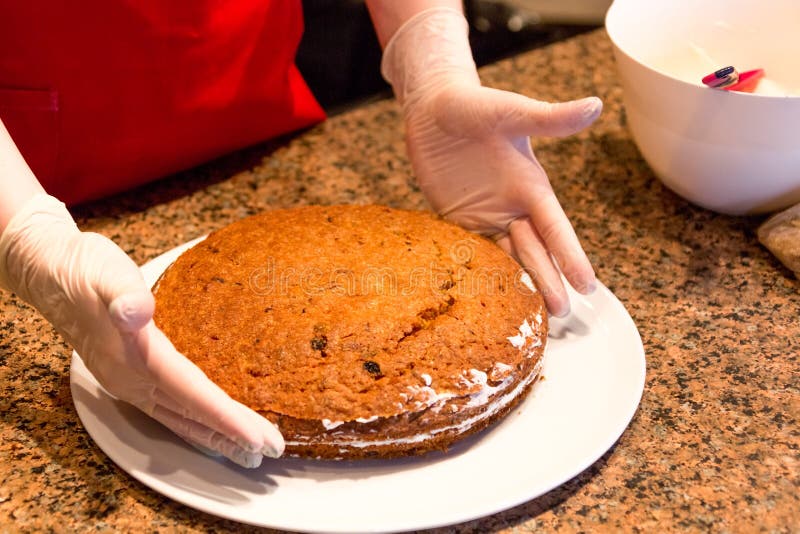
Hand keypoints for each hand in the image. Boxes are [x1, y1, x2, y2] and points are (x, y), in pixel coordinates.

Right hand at [0, 194, 283, 467]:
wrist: (52, 274)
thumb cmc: (86, 271)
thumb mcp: (108, 274)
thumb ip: (124, 295)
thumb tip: (135, 311)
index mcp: (138, 358)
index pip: (192, 396)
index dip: (226, 418)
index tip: (258, 436)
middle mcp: (134, 380)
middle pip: (193, 415)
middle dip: (233, 436)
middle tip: (272, 450)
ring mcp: (131, 383)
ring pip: (181, 419)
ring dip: (216, 437)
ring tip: (249, 454)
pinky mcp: (131, 378)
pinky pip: (170, 411)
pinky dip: (196, 424)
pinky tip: (210, 429)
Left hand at [381, 7, 600, 315]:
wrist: (433, 107)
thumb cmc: (475, 105)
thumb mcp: (511, 113)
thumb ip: (549, 118)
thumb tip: (596, 105)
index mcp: (531, 186)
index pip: (555, 228)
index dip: (570, 256)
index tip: (587, 285)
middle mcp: (512, 206)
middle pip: (534, 251)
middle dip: (548, 281)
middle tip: (562, 314)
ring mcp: (485, 216)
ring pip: (506, 258)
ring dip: (519, 284)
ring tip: (533, 315)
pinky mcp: (458, 220)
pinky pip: (472, 252)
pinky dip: (481, 274)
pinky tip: (487, 298)